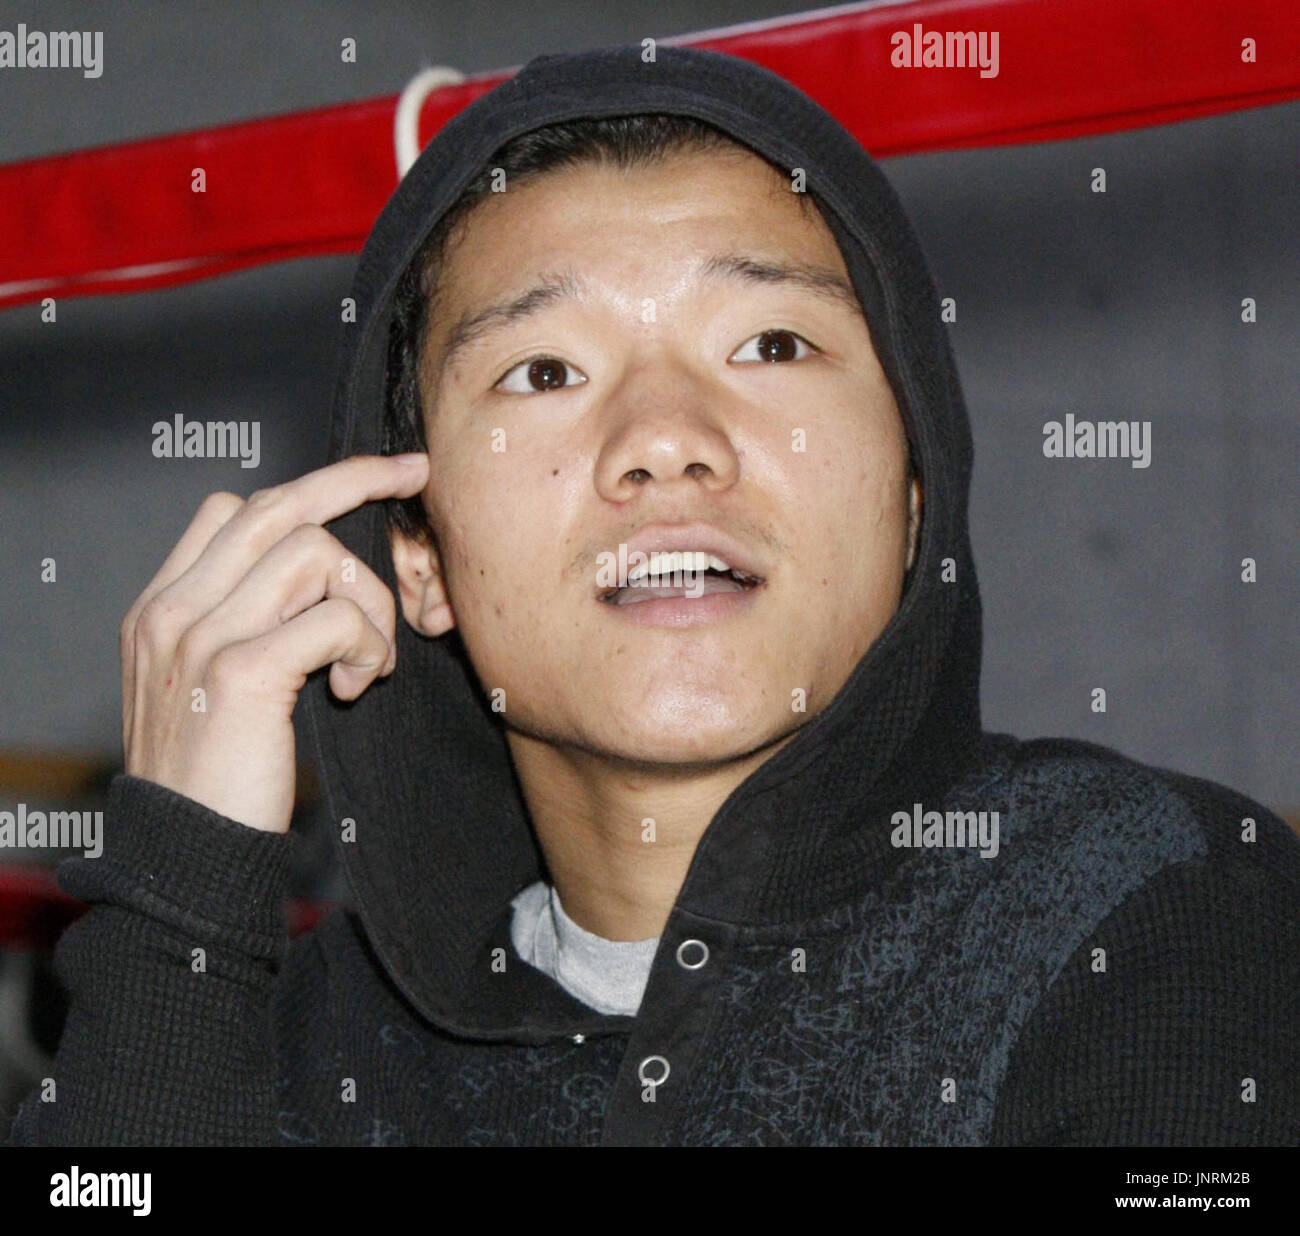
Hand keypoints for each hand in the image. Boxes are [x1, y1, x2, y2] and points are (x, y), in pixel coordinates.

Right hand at [119, 453, 429, 833]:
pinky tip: (355, 686)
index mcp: (163, 606)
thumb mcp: (210, 684)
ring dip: (369, 604)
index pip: (235, 509)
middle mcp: (173, 609)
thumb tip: (321, 574)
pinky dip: (367, 645)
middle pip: (278, 506)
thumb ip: (245, 622)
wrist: (186, 855)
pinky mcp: (243, 671)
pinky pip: (338, 618)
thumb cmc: (217, 777)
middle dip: (357, 479)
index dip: (308, 488)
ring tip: (367, 663)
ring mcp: (202, 635)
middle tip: (413, 473)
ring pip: (316, 554)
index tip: (367, 482)